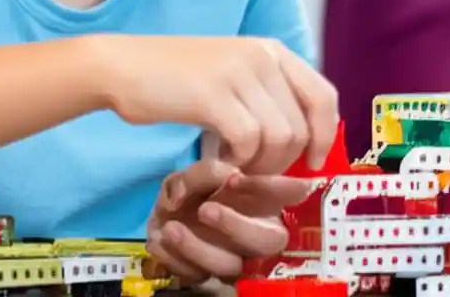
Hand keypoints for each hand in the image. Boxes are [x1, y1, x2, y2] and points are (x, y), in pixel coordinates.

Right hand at [91, 35, 338, 174]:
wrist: (121, 66)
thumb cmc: (175, 79)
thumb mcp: (232, 74)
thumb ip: (266, 94)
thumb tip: (302, 136)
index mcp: (271, 50)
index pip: (323, 95)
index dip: (325, 134)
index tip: (311, 161)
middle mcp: (262, 57)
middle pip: (302, 125)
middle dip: (283, 160)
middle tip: (255, 169)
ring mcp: (239, 73)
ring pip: (280, 137)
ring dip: (260, 164)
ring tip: (235, 165)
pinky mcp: (214, 94)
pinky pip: (249, 141)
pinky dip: (238, 162)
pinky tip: (219, 161)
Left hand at [146, 160, 315, 281]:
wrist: (169, 213)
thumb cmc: (196, 189)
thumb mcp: (200, 172)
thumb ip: (209, 173)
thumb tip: (220, 183)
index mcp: (267, 203)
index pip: (289, 193)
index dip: (270, 188)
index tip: (235, 178)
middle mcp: (259, 233)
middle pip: (267, 241)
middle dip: (236, 226)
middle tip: (206, 210)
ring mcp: (235, 258)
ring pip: (230, 266)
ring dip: (199, 249)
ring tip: (171, 228)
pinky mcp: (208, 274)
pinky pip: (197, 276)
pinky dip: (175, 260)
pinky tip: (160, 241)